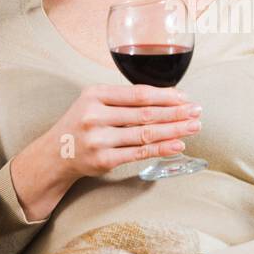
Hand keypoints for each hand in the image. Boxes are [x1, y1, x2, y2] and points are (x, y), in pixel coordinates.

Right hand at [10, 83, 201, 220]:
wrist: (56, 153)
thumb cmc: (81, 125)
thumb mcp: (94, 102)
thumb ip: (122, 99)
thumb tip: (166, 97)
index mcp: (95, 95)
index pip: (138, 93)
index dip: (165, 95)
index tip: (185, 97)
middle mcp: (95, 115)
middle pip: (145, 113)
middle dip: (176, 112)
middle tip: (197, 111)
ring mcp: (99, 139)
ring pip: (145, 133)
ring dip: (174, 130)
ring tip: (194, 127)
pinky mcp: (104, 159)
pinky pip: (139, 152)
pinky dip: (161, 148)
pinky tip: (178, 144)